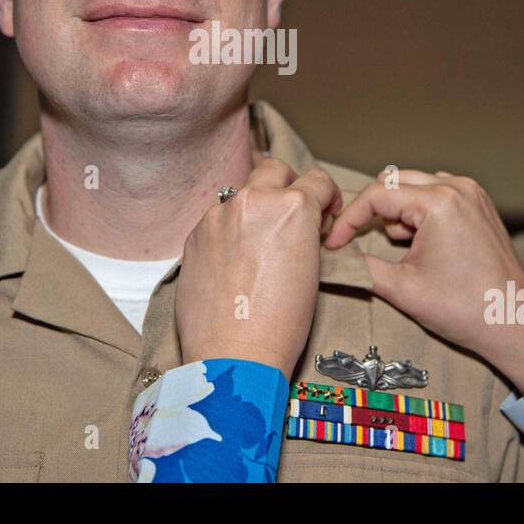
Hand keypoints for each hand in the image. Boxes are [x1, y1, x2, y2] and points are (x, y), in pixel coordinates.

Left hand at [177, 158, 341, 380]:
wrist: (233, 355)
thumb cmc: (281, 324)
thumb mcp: (312, 272)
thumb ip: (305, 234)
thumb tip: (300, 227)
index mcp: (292, 208)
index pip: (318, 180)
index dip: (327, 199)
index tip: (324, 216)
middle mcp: (253, 201)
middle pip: (275, 169)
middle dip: (288, 186)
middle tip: (291, 218)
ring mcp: (218, 215)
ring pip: (242, 193)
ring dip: (255, 208)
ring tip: (257, 245)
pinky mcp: (195, 234)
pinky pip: (218, 218)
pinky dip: (228, 230)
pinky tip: (232, 262)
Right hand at [324, 169, 523, 393]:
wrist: (514, 324)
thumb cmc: (465, 309)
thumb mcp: (401, 289)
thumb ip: (361, 267)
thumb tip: (334, 257)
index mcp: (439, 203)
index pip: (377, 195)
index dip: (348, 218)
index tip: (334, 242)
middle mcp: (458, 188)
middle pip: (394, 182)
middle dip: (371, 210)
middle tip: (354, 239)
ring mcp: (473, 194)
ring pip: (415, 185)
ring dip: (397, 210)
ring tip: (397, 246)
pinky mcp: (480, 205)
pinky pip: (437, 193)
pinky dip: (420, 211)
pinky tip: (419, 241)